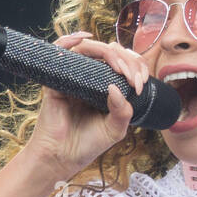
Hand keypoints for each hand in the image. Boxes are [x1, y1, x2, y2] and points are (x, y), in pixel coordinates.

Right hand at [24, 32, 152, 177]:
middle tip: (133, 79)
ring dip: (108, 53)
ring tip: (119, 69)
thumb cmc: (88, 145)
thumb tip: (116, 86)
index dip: (135, 67)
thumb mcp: (115, 129)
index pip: (123, 64)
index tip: (141, 85)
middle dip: (127, 61)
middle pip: (109, 53)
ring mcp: (72, 76)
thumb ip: (123, 110)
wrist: (63, 158)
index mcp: (106, 86)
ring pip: (90, 49)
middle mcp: (90, 78)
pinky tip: (84, 38)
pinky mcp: (55, 79)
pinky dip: (70, 39)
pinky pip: (59, 51)